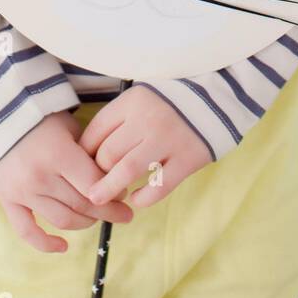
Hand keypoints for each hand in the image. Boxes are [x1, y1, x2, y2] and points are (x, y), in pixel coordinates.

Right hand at [0, 109, 133, 252]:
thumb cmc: (42, 117)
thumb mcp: (70, 127)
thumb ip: (89, 153)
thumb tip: (110, 180)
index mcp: (59, 154)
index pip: (94, 185)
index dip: (114, 195)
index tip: (124, 196)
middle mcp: (40, 176)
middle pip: (82, 205)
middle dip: (107, 212)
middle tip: (122, 214)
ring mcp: (22, 191)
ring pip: (62, 220)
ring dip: (85, 223)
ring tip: (96, 218)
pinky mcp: (7, 200)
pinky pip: (27, 231)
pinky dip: (46, 244)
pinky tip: (63, 246)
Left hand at [78, 86, 211, 209]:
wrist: (215, 97)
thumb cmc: (167, 102)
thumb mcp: (139, 99)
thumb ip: (117, 120)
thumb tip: (88, 154)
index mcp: (132, 102)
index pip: (96, 131)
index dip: (84, 153)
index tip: (82, 166)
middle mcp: (148, 119)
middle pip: (108, 153)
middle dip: (96, 174)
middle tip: (93, 185)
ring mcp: (169, 139)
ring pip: (128, 171)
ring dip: (110, 189)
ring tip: (100, 199)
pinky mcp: (189, 158)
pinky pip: (160, 186)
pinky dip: (144, 197)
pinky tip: (136, 199)